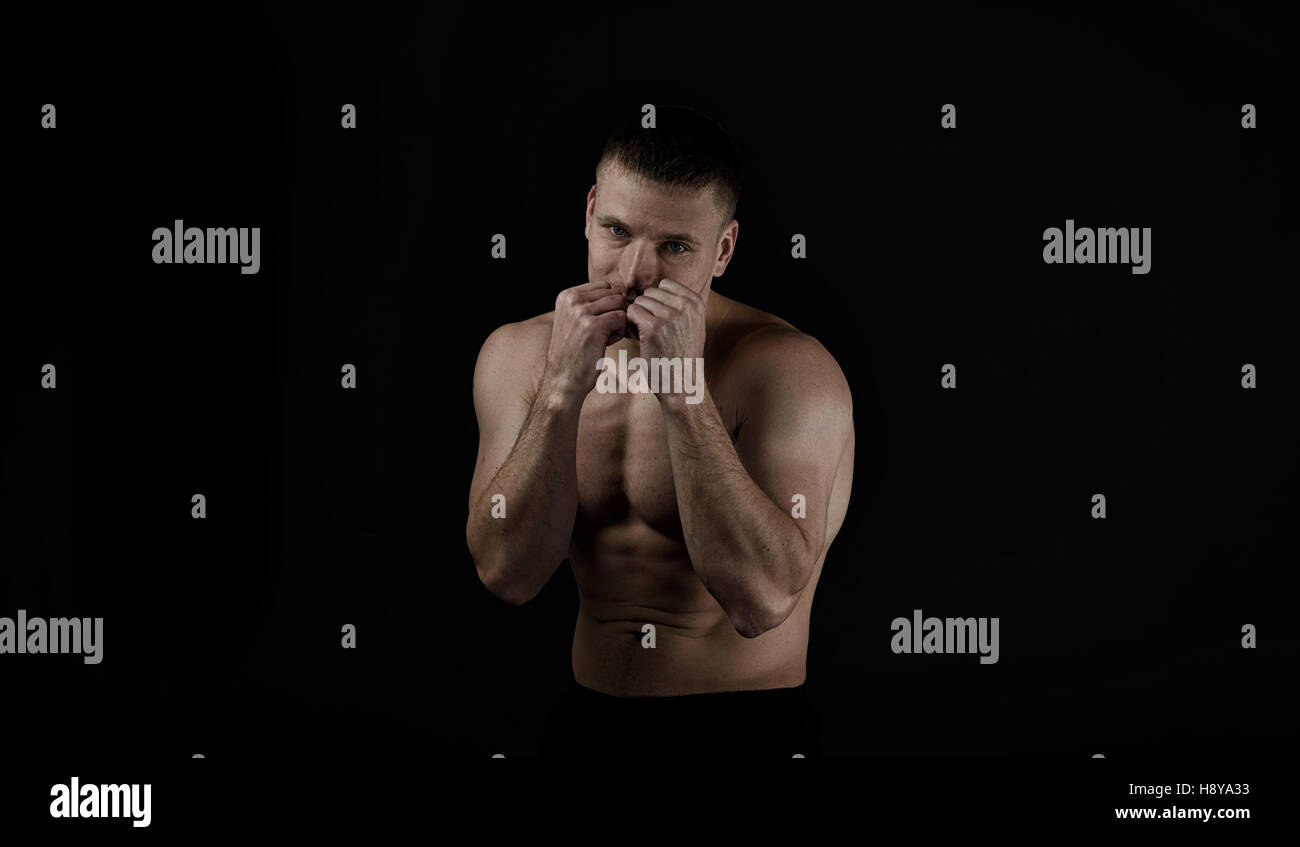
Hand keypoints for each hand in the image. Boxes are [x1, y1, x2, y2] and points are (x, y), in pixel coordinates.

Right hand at [543, 280, 627, 398]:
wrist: (563, 378)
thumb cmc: (574, 351)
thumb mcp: (574, 319)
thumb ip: (590, 303)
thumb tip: (619, 289)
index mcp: (567, 295)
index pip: (604, 286)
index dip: (609, 305)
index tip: (599, 323)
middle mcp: (572, 299)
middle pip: (614, 293)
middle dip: (615, 312)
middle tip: (604, 333)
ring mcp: (582, 312)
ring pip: (620, 304)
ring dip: (619, 321)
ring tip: (605, 337)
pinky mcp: (593, 326)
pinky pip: (621, 318)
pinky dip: (620, 332)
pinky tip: (606, 343)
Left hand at [626, 277, 708, 365]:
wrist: (681, 382)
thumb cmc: (683, 355)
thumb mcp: (694, 324)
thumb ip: (682, 304)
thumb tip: (662, 286)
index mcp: (695, 303)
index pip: (665, 284)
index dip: (658, 300)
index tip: (660, 316)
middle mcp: (684, 306)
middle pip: (651, 292)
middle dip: (647, 307)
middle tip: (651, 326)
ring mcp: (669, 316)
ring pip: (640, 301)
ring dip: (639, 315)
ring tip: (647, 332)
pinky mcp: (653, 328)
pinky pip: (632, 311)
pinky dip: (631, 322)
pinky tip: (639, 335)